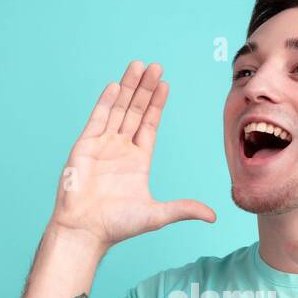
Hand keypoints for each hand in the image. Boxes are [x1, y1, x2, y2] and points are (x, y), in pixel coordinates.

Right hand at [49, 61, 215, 249]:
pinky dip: (106, 102)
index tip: (165, 84)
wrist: (86, 231)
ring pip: (118, 110)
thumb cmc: (117, 226)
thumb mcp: (157, 215)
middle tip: (155, 66)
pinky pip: (97, 119)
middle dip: (145, 89)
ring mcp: (102, 145)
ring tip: (137, 66)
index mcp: (137, 161)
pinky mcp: (85, 146)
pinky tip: (115, 85)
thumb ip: (183, 209)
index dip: (157, 104)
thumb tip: (213, 216)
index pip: (149, 124)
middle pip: (135, 111)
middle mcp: (120, 149)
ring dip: (128, 88)